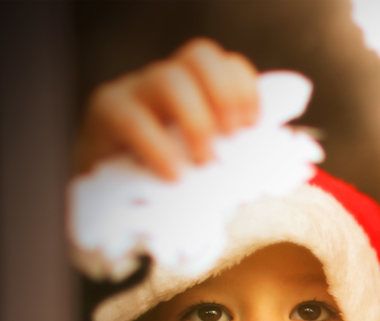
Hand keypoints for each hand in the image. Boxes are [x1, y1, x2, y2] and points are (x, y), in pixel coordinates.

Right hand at [76, 38, 258, 178]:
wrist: (107, 204)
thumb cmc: (165, 187)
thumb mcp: (204, 173)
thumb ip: (234, 163)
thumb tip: (274, 172)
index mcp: (195, 91)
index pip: (225, 64)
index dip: (245, 88)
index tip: (253, 126)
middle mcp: (165, 81)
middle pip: (200, 57)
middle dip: (225, 94)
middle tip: (232, 138)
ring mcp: (134, 91)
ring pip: (168, 78)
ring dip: (197, 121)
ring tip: (204, 161)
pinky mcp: (105, 113)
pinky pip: (132, 119)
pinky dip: (158, 148)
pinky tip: (173, 174)